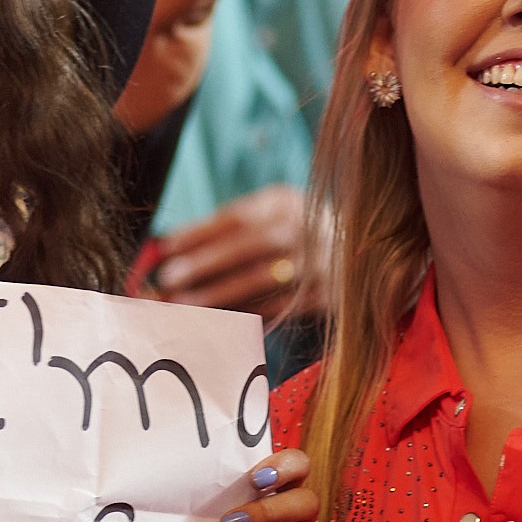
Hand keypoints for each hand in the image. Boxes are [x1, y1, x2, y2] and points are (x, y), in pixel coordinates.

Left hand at [154, 185, 320, 318]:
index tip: (166, 247)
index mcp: (286, 203)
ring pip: (261, 281)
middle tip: (168, 279)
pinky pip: (275, 308)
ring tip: (184, 304)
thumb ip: (225, 225)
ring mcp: (319, 264)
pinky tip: (215, 319)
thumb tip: (169, 245)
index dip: (199, 233)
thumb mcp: (267, 213)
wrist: (355, 253)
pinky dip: (242, 314)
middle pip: (249, 246)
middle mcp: (307, 229)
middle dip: (204, 264)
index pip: (237, 217)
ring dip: (217, 294)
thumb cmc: (291, 231)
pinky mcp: (324, 297)